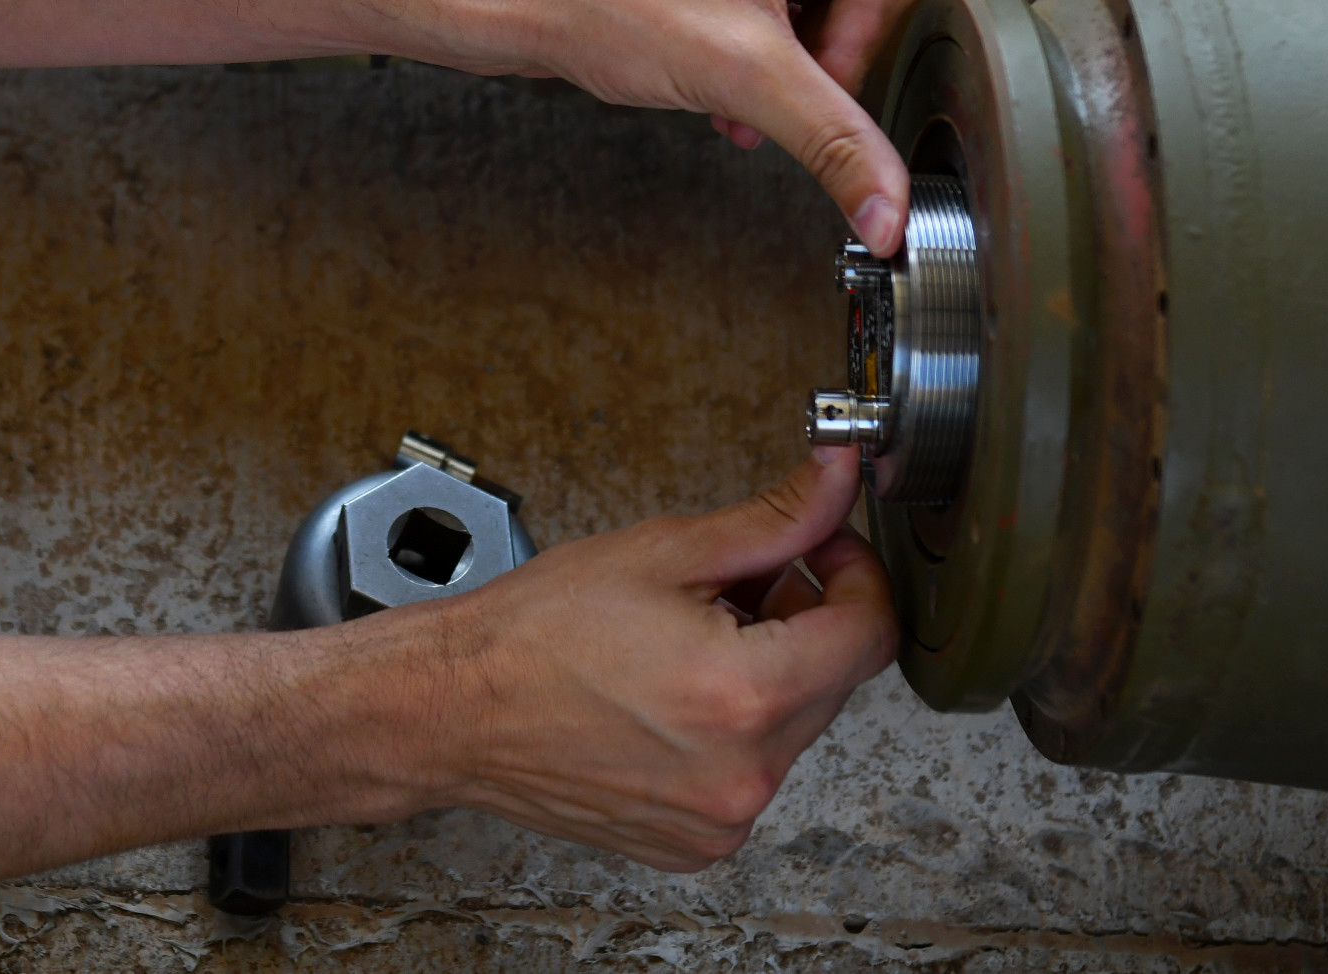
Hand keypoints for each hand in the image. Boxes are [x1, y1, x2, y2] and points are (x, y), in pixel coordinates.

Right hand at [402, 448, 894, 870]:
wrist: (456, 708)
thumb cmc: (538, 633)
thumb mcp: (665, 550)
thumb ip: (774, 519)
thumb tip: (837, 482)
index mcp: (745, 695)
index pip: (871, 633)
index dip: (857, 574)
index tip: (824, 549)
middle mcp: (745, 774)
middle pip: (833, 679)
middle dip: (799, 620)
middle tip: (730, 587)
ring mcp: (720, 820)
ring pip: (792, 727)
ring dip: (764, 675)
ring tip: (684, 643)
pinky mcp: (695, 844)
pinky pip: (749, 773)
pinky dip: (728, 731)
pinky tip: (668, 697)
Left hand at [484, 0, 923, 251]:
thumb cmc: (600, 2)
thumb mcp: (741, 76)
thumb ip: (832, 140)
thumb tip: (894, 212)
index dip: (851, 54)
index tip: (796, 89)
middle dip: (807, 60)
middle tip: (755, 94)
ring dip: (778, 61)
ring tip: (726, 92)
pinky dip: (753, 41)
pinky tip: (714, 73)